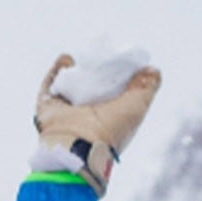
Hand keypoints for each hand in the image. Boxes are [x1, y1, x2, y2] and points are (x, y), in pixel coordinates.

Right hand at [34, 54, 161, 195]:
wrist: (77, 145)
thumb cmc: (110, 129)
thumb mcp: (136, 106)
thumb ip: (147, 88)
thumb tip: (153, 70)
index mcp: (108, 121)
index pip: (114, 96)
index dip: (119, 78)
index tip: (123, 61)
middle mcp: (87, 118)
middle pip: (92, 89)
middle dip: (97, 72)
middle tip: (102, 56)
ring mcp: (66, 113)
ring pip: (70, 86)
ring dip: (77, 70)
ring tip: (85, 56)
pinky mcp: (48, 107)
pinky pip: (50, 84)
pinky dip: (57, 70)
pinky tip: (68, 58)